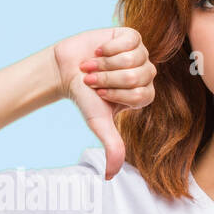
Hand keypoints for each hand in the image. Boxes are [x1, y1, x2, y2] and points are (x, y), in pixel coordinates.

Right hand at [52, 26, 155, 179]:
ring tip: (93, 65)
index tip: (100, 93)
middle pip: (136, 76)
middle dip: (108, 78)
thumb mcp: (99, 124)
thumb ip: (112, 148)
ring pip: (132, 58)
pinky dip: (109, 47)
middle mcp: (146, 73)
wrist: (66, 70)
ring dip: (106, 63)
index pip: (141, 94)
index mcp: (144, 94)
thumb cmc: (85, 98)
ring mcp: (140, 53)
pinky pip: (129, 40)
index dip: (116, 93)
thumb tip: (110, 177)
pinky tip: (99, 50)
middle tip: (93, 79)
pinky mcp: (131, 35)